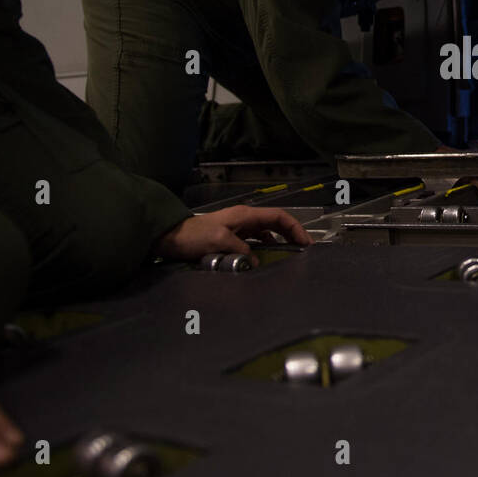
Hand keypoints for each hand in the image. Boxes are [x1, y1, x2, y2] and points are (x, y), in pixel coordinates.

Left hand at [154, 205, 312, 266]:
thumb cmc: (194, 236)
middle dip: (292, 235)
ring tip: (289, 256)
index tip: (306, 243)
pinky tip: (266, 259)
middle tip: (304, 251)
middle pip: (276, 224)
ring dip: (279, 243)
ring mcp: (238, 228)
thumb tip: (256, 261)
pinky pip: (255, 242)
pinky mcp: (231, 238)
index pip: (279, 216)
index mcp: (246, 215)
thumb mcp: (219, 241)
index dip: (296, 228)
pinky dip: (264, 249)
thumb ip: (241, 250)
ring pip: (267, 233)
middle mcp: (245, 219)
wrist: (170, 238)